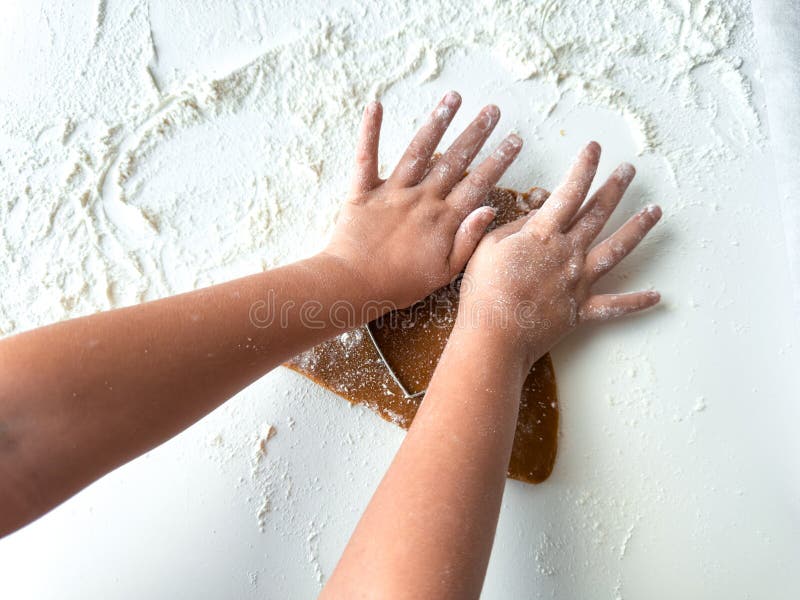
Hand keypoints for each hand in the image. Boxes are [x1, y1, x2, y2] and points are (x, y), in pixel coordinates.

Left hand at [321, 91, 522, 308]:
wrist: (354, 286)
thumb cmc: (400, 285)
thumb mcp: (444, 272)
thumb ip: (468, 240)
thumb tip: (490, 209)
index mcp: (443, 220)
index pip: (477, 183)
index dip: (498, 160)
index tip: (514, 139)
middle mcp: (421, 199)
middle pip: (453, 160)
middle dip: (475, 133)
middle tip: (492, 109)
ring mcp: (392, 193)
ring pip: (418, 151)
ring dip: (437, 121)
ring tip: (453, 97)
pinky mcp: (363, 192)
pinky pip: (366, 156)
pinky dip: (371, 130)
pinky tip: (376, 104)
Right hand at [457, 141, 661, 366]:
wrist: (495, 335)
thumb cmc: (483, 291)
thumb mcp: (487, 247)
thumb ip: (513, 228)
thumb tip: (533, 216)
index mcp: (543, 235)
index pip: (569, 192)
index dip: (583, 167)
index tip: (594, 148)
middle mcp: (568, 253)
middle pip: (597, 214)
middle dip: (615, 189)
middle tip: (629, 170)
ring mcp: (578, 282)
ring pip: (615, 250)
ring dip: (637, 229)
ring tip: (655, 211)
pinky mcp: (581, 309)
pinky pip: (613, 306)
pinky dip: (635, 302)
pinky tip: (656, 296)